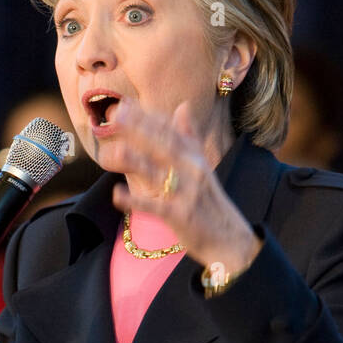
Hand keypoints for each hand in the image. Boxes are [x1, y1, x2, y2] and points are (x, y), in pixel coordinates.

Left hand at [106, 99, 261, 274]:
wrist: (230, 239)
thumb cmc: (211, 203)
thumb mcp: (202, 166)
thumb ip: (189, 137)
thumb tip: (182, 106)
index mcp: (194, 158)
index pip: (169, 131)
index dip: (147, 117)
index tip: (124, 103)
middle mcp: (192, 171)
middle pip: (162, 146)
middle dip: (139, 130)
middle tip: (116, 115)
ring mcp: (186, 193)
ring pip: (157, 173)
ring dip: (134, 161)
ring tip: (112, 152)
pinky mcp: (181, 216)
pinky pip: (156, 206)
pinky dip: (136, 200)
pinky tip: (117, 194)